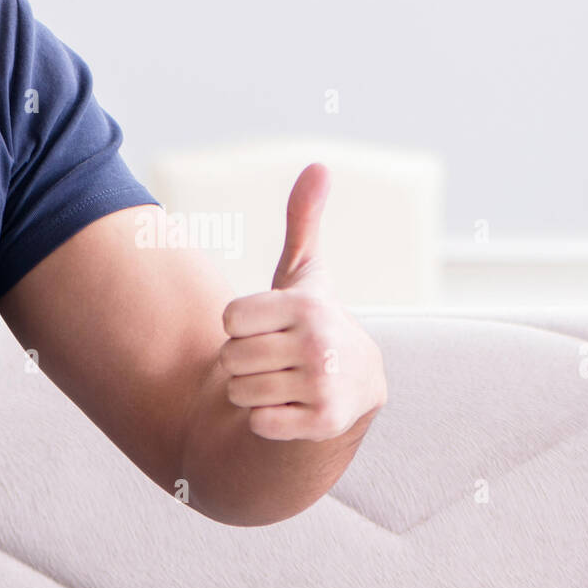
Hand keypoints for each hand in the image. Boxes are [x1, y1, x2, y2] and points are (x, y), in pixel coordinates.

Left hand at [219, 164, 386, 440]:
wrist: (358, 385)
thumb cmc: (315, 325)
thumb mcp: (307, 275)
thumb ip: (303, 222)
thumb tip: (318, 165)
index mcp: (307, 306)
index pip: (229, 319)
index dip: (242, 326)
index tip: (269, 327)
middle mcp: (318, 343)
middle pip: (230, 358)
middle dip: (244, 362)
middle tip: (275, 359)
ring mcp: (322, 384)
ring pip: (239, 392)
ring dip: (254, 391)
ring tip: (283, 382)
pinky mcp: (323, 422)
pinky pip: (260, 422)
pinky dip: (269, 419)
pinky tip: (293, 407)